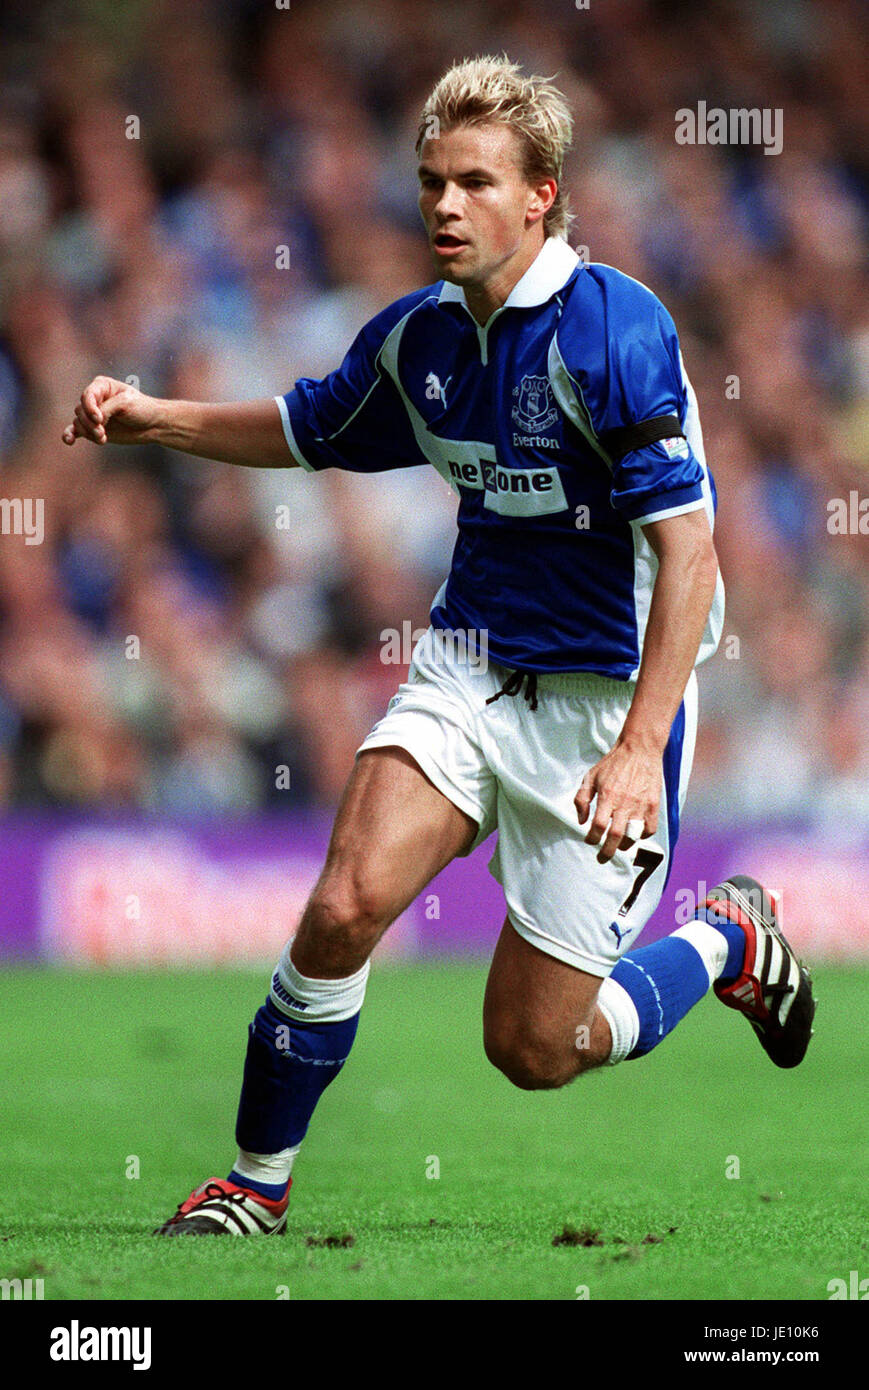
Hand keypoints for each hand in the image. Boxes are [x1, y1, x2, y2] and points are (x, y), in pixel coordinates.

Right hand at [62, 376, 157, 447]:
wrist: (153, 425)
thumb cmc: (142, 409)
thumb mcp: (125, 404)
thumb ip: (107, 410)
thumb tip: (93, 421)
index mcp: (102, 386)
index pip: (87, 396)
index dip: (89, 408)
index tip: (99, 419)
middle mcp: (95, 399)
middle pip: (80, 411)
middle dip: (90, 424)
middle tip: (103, 433)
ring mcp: (93, 415)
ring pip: (79, 423)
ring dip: (88, 433)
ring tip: (103, 439)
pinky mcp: (93, 429)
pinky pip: (75, 430)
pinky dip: (70, 435)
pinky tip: (68, 441)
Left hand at [574, 737, 661, 862]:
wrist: (640, 749)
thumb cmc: (614, 763)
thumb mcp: (590, 776)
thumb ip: (582, 799)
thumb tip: (581, 821)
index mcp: (607, 796)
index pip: (598, 826)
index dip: (592, 838)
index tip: (589, 840)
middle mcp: (624, 803)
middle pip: (615, 836)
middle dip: (606, 852)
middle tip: (602, 858)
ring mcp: (641, 805)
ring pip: (633, 836)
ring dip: (624, 845)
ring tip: (617, 846)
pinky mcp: (654, 805)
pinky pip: (649, 829)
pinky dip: (642, 836)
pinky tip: (635, 834)